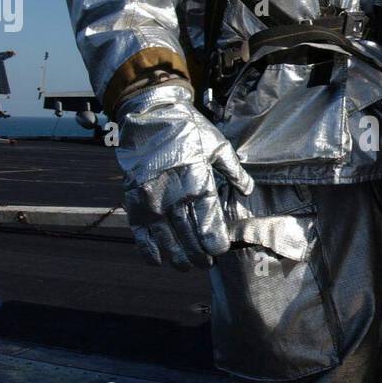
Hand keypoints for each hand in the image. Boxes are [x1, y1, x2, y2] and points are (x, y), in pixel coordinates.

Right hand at [115, 81, 252, 268]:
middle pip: (188, 233)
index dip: (213, 240)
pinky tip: (157, 261)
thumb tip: (247, 190)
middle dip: (198, 253)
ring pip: (166, 237)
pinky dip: (147, 248)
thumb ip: (233, 170)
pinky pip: (140, 231)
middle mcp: (173, 193)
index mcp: (197, 180)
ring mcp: (151, 199)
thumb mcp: (217, 144)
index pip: (207, 219)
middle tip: (206, 264)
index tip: (219, 251)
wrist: (149, 115)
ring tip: (187, 267)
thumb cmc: (188, 130)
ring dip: (177, 256)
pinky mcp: (134, 199)